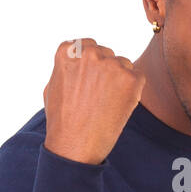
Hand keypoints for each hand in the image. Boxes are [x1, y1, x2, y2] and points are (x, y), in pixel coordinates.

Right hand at [42, 38, 145, 164]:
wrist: (75, 145)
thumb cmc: (61, 120)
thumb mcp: (52, 85)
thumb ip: (67, 66)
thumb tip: (78, 58)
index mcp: (68, 50)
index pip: (87, 45)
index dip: (91, 65)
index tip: (88, 81)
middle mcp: (90, 52)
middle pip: (107, 54)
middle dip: (106, 71)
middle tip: (98, 96)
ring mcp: (112, 64)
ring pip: (124, 64)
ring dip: (120, 80)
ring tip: (106, 104)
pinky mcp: (131, 79)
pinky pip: (138, 77)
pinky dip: (133, 91)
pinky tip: (118, 106)